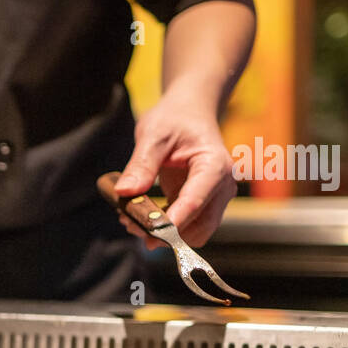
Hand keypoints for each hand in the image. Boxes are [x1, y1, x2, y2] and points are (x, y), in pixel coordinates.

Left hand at [112, 92, 236, 248]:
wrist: (191, 112)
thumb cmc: (175, 119)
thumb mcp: (153, 135)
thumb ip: (141, 165)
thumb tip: (124, 193)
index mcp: (214, 165)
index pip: (196, 201)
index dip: (173, 221)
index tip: (149, 235)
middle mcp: (222, 186)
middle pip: (200, 226)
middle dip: (166, 233)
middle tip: (129, 224)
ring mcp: (215, 198)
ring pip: (194, 232)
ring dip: (164, 235)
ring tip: (129, 219)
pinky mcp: (204, 204)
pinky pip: (187, 226)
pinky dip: (164, 228)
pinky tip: (138, 217)